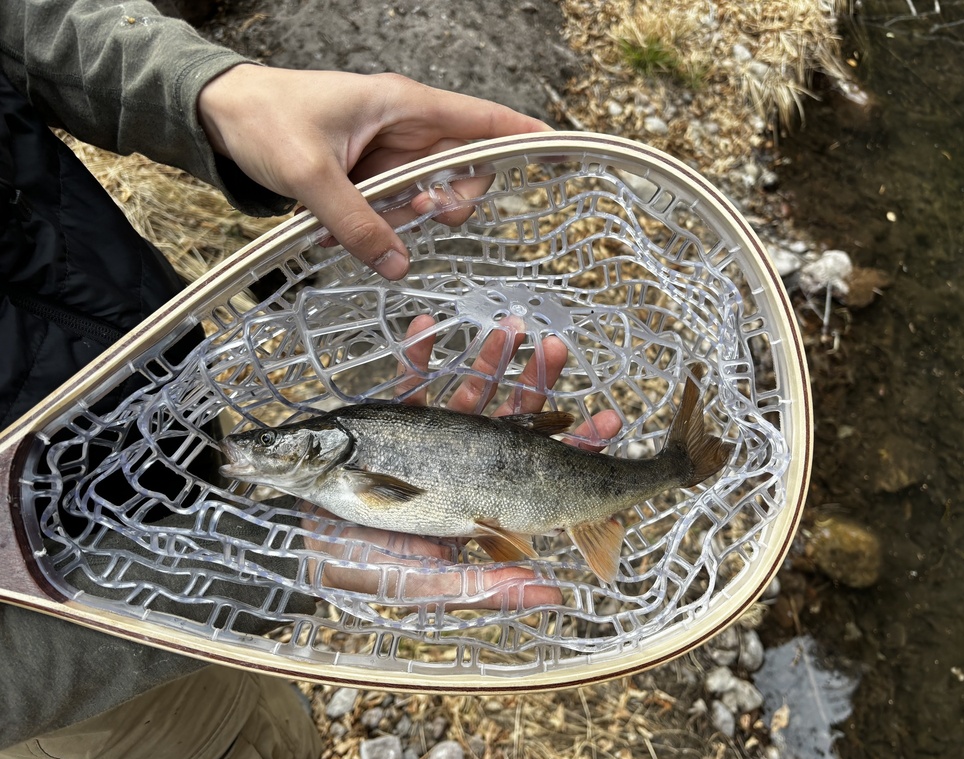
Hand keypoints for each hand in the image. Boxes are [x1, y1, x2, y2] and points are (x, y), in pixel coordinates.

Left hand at [197, 65, 549, 279]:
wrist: (220, 115)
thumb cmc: (264, 119)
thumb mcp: (309, 174)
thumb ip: (355, 222)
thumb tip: (397, 266)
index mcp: (404, 105)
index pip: (484, 119)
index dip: (526, 136)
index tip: (563, 153)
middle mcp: (406, 128)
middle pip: (465, 170)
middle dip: (451, 202)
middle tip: (421, 217)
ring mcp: (390, 154)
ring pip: (431, 196)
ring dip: (407, 220)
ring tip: (357, 222)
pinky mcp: (371, 175)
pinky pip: (396, 208)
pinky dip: (380, 224)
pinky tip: (338, 225)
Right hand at [301, 316, 621, 608]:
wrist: (297, 545)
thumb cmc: (364, 568)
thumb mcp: (426, 586)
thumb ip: (484, 587)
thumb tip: (551, 592)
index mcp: (481, 502)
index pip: (539, 473)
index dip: (577, 448)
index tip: (607, 420)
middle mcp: (461, 467)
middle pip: (512, 420)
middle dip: (538, 384)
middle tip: (559, 349)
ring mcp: (427, 441)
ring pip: (468, 393)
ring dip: (489, 358)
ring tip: (512, 326)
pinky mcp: (388, 424)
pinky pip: (404, 382)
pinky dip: (415, 354)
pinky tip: (426, 325)